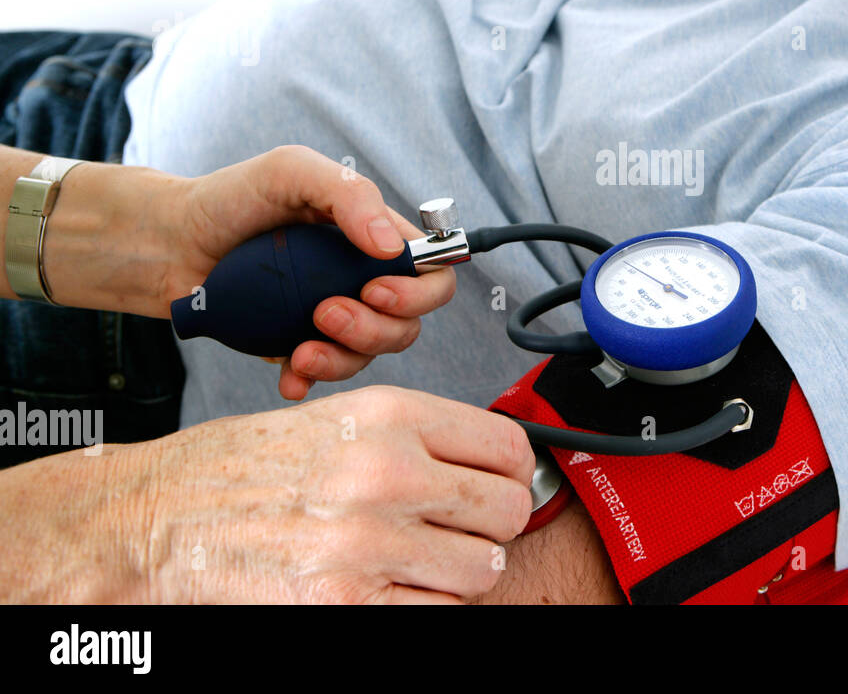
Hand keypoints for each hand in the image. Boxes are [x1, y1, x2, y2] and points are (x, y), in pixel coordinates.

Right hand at [0, 385, 534, 602]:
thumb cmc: (236, 468)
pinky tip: (392, 591)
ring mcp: (368, 544)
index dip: (511, 473)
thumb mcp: (336, 419)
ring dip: (459, 572)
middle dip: (490, 526)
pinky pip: (437, 614)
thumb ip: (416, 438)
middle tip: (457, 531)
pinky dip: (425, 607)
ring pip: (482, 569)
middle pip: (507, 510)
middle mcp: (387, 473)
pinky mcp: (345, 606)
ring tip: (419, 563)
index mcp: (388, 416)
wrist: (152, 520)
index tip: (497, 486)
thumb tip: (486, 467)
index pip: (508, 448)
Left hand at [164, 144, 454, 399]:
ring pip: (371, 355)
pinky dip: (311, 380)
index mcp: (375, 240)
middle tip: (325, 311)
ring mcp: (332, 317)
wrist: (168, 242)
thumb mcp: (292, 171)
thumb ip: (351, 195)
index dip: (419, 291)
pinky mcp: (298, 346)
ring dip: (344, 358)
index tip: (374, 288)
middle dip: (376, 329)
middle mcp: (362, 281)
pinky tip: (287, 375)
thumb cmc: (232, 197)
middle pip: (408, 324)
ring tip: (300, 347)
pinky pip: (323, 376)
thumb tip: (394, 248)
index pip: (432, 274)